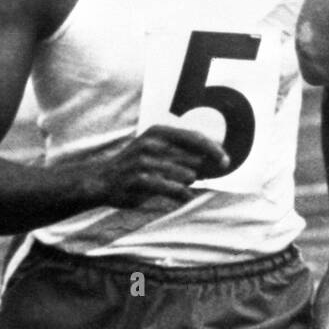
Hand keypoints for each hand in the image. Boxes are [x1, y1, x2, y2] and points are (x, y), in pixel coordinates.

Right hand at [92, 124, 229, 207]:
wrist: (102, 180)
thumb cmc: (137, 166)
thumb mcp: (158, 151)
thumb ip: (184, 154)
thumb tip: (216, 160)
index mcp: (159, 131)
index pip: (195, 137)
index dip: (214, 149)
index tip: (226, 161)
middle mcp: (152, 142)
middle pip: (193, 158)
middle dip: (201, 171)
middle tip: (196, 177)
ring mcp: (144, 161)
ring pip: (185, 175)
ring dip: (188, 184)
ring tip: (179, 185)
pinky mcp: (140, 179)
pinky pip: (172, 189)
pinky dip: (182, 194)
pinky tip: (183, 196)